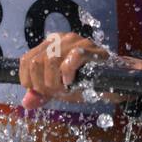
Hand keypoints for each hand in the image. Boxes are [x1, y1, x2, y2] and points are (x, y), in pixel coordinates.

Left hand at [18, 32, 141, 110]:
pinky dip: (68, 74)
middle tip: (58, 92)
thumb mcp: (60, 90)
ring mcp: (75, 41)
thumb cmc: (86, 82)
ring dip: (56, 82)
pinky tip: (73, 82)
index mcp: (49, 45)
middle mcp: (59, 39)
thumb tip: (26, 102)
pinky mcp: (90, 49)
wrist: (115, 83)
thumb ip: (42, 94)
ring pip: (50, 61)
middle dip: (43, 85)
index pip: (25, 61)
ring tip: (67, 88)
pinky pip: (71, 59)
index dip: (29, 81)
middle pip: (35, 63)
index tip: (43, 91)